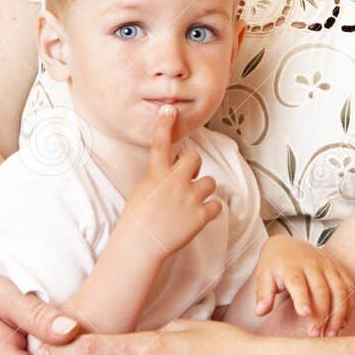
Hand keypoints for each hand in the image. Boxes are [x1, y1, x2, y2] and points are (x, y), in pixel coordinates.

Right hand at [112, 106, 222, 259]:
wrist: (141, 245)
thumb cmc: (137, 220)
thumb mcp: (143, 191)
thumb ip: (159, 178)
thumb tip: (171, 173)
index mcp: (156, 175)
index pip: (160, 144)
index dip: (164, 125)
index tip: (169, 109)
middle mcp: (174, 182)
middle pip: (194, 158)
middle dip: (193, 167)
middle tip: (186, 181)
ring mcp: (189, 198)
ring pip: (210, 182)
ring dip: (203, 191)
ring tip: (191, 204)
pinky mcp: (200, 215)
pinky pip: (217, 205)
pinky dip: (211, 210)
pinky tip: (199, 216)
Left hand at [254, 236, 354, 336]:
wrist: (287, 244)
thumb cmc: (275, 265)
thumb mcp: (263, 275)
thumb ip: (263, 294)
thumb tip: (260, 312)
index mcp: (292, 267)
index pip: (298, 283)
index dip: (302, 298)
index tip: (304, 314)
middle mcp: (313, 265)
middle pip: (322, 290)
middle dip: (321, 314)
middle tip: (315, 334)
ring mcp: (328, 267)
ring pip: (339, 290)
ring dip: (338, 313)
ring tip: (331, 334)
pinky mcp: (338, 270)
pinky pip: (348, 289)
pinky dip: (348, 307)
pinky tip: (343, 324)